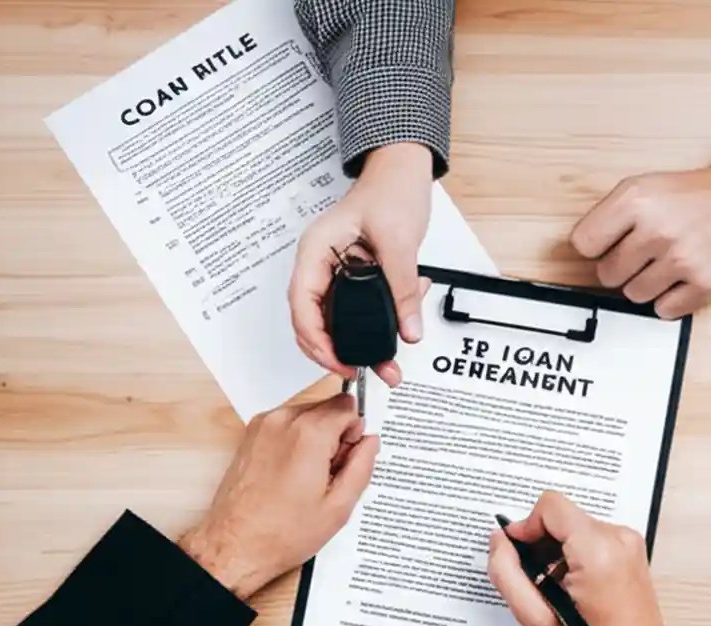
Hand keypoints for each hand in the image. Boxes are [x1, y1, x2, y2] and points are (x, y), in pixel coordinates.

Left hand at [178, 394, 377, 599]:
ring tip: (309, 477)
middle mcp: (283, 421)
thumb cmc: (280, 533)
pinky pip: (286, 424)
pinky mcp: (250, 435)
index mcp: (309, 434)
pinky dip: (296, 441)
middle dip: (337, 434)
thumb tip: (370, 443)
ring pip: (307, 414)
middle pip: (327, 407)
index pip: (348, 407)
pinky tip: (292, 474)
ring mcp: (263, 426)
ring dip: (316, 437)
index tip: (350, 457)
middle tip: (331, 472)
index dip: (356, 432)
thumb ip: (362, 466)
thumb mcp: (338, 507)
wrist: (233, 547)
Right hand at [289, 142, 433, 385]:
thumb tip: (408, 330)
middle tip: (362, 370)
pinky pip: (356, 309)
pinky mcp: (353, 276)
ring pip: (335, 319)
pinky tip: (400, 320)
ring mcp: (334, 271)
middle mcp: (320, 263)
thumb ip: (403, 289)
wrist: (403, 171)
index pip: (302, 306)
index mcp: (316, 250)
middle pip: (313, 320)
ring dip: (360, 340)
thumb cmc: (391, 190)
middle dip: (337, 350)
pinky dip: (377, 321)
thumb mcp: (399, 242)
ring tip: (386, 356)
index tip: (339, 362)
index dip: (316, 341)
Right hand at [487, 492, 690, 625]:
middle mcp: (618, 538)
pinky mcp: (632, 549)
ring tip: (557, 587)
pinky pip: (593, 536)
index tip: (516, 548)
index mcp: (597, 550)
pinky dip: (576, 553)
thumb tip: (500, 541)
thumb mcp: (537, 617)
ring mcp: (629, 542)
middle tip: (535, 577)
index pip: (550, 506)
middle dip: (542, 541)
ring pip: (576, 525)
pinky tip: (574, 585)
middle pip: (563, 515)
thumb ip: (508, 573)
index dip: (526, 525)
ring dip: (559, 549)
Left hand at [570, 160, 710, 318]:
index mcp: (636, 200)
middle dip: (621, 266)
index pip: (584, 244)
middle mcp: (658, 230)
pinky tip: (680, 278)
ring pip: (633, 295)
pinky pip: (664, 310)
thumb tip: (585, 254)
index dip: (596, 246)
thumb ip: (609, 216)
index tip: (610, 243)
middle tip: (644, 252)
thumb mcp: (642, 186)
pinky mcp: (705, 284)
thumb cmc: (690, 195)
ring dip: (645, 284)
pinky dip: (669, 299)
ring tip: (665, 262)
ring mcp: (683, 259)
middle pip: (607, 275)